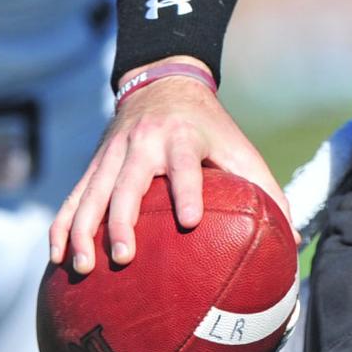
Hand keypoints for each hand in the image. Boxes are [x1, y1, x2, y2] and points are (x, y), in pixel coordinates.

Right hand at [49, 71, 292, 274]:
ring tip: (83, 268)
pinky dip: (63, 225)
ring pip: (92, 192)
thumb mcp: (240, 148)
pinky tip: (58, 257)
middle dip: (122, 221)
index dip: (187, 190)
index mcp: (185, 138)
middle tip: (123, 258)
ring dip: (83, 230)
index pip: (185, 164)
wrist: (164, 83)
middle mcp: (145, 143)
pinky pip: (74, 196)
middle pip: (127, 183)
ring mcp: (114, 153)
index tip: (190, 222)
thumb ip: (267, 190)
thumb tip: (293, 242)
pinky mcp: (95, 163)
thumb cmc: (211, 128)